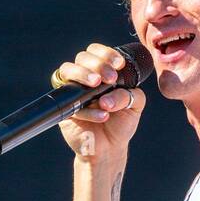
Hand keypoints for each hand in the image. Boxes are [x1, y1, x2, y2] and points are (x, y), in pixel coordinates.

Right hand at [55, 42, 145, 163]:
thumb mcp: (134, 105)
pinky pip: (70, 102)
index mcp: (102, 72)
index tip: (119, 65)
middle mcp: (85, 78)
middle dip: (97, 64)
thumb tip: (111, 90)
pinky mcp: (65, 108)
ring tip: (99, 88)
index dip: (106, 54)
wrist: (109, 148)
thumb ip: (130, 93)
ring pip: (67, 70)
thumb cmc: (121, 123)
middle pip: (82, 57)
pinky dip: (89, 110)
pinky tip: (103, 116)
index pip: (97, 52)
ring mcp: (72, 91)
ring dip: (83, 75)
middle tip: (110, 78)